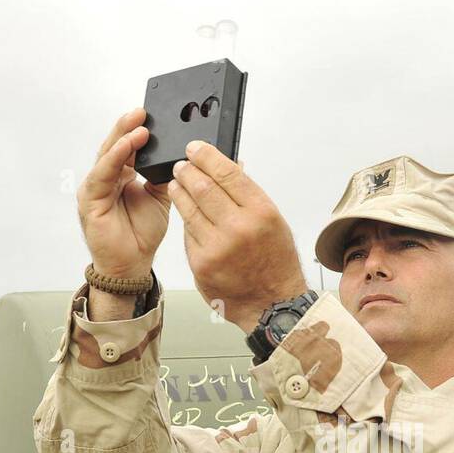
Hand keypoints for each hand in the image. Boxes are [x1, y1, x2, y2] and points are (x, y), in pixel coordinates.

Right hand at [78, 108, 170, 278]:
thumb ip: (163, 176)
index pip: (129, 146)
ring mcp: (96, 186)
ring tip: (138, 126)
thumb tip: (181, 157)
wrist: (131, 264)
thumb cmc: (141, 234)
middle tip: (143, 111)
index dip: (138, 130)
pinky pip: (102, 174)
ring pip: (107, 155)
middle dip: (128, 126)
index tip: (153, 115)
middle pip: (116, 145)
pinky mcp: (90, 198)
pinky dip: (113, 159)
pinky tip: (123, 148)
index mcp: (123, 174)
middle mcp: (107, 176)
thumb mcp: (160, 199)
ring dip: (122, 139)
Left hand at [167, 141, 307, 332]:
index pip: (226, 172)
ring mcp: (217, 246)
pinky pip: (187, 233)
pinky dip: (186, 220)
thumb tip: (232, 165)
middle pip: (202, 186)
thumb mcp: (272, 222)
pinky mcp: (201, 262)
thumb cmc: (275, 263)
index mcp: (260, 212)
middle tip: (182, 165)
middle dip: (187, 170)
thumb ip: (249, 194)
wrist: (271, 304)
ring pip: (188, 208)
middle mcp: (239, 228)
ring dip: (180, 191)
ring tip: (178, 184)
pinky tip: (188, 215)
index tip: (194, 148)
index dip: (206, 155)